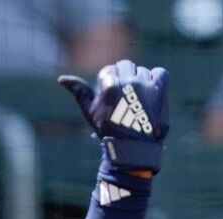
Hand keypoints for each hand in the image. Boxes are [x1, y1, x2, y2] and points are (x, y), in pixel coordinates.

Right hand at [60, 61, 170, 175]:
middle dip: (125, 78)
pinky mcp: (160, 91)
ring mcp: (145, 85)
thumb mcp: (90, 112)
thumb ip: (79, 91)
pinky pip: (161, 73)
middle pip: (126, 66)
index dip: (111, 83)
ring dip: (142, 82)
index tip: (115, 98)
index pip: (110, 70)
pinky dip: (158, 80)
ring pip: (143, 71)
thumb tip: (61, 78)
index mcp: (108, 83)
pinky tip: (154, 92)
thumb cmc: (108, 131)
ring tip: (140, 100)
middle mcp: (127, 81)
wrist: (132, 149)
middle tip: (128, 98)